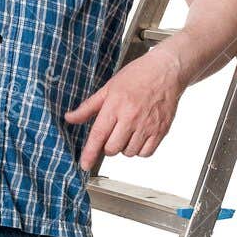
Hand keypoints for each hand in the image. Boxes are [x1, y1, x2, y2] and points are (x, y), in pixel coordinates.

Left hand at [65, 50, 183, 171]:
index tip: (85, 164)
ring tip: (128, 132)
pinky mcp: (160, 131)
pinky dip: (139, 150)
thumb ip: (88, 107)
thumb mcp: (108, 88)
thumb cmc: (137, 76)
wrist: (166, 71)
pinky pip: (145, 153)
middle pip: (112, 148)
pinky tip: (138, 137)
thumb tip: (69, 118)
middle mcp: (131, 118)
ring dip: (124, 148)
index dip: (90, 153)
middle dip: (108, 146)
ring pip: (128, 153)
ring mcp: (147, 126)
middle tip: (112, 133)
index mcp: (115, 106)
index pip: (98, 135)